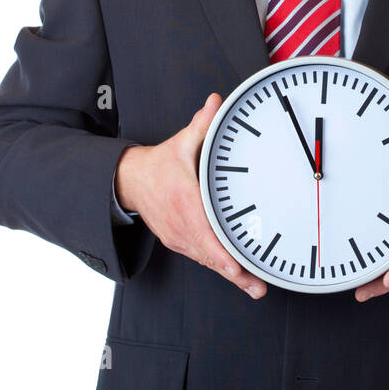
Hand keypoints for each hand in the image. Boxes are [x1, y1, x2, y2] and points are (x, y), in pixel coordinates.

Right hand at [114, 93, 267, 299]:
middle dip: (234, 273)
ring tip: (253, 286)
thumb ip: (201, 125)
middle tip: (257, 286)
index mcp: (185, 201)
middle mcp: (181, 225)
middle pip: (210, 255)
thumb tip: (216, 103)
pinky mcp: (178, 242)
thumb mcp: (180, 143)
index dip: (221, 252)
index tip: (237, 264)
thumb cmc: (159, 165)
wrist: (131, 181)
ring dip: (229, 274)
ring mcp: (179, 236)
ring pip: (207, 260)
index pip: (205, 232)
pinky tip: (237, 274)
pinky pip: (201, 257)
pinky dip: (218, 266)